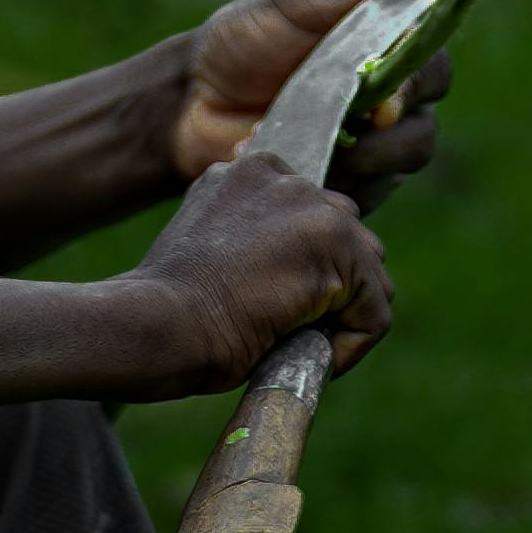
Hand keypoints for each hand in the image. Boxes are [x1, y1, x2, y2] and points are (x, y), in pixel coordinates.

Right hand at [114, 149, 395, 399]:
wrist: (156, 324)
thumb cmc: (166, 309)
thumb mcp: (206, 253)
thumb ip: (249, 241)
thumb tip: (294, 269)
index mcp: (246, 173)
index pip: (308, 215)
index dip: (301, 268)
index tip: (271, 304)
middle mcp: (282, 177)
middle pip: (346, 234)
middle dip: (332, 283)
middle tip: (293, 327)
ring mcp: (312, 207)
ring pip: (368, 269)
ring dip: (344, 314)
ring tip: (300, 343)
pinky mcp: (336, 247)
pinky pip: (375, 310)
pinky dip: (354, 346)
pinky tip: (315, 359)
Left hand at [168, 0, 447, 202]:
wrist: (191, 102)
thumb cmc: (245, 41)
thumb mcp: (295, 4)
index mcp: (388, 52)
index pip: (435, 66)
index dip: (418, 80)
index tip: (385, 90)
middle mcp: (390, 104)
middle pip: (425, 126)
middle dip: (391, 130)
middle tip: (352, 122)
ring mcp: (371, 151)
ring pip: (402, 164)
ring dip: (360, 158)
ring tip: (308, 140)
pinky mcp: (346, 189)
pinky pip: (363, 197)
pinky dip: (327, 181)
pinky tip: (287, 164)